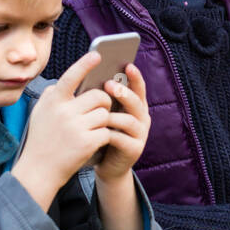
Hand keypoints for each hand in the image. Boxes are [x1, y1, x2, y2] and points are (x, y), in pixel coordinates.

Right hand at [14, 52, 112, 207]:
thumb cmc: (42, 139)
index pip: (71, 77)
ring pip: (105, 113)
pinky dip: (104, 136)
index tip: (98, 55)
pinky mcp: (87, 142)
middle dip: (103, 103)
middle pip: (99, 96)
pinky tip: (93, 142)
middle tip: (98, 111)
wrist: (39, 170)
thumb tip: (74, 79)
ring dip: (104, 120)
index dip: (85, 64)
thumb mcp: (41, 112)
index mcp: (53, 101)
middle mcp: (63, 111)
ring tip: (92, 129)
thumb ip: (55, 95)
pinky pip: (107, 131)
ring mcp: (75, 127)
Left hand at [93, 63, 150, 182]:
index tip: (128, 64)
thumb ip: (102, 99)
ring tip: (101, 112)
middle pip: (137, 102)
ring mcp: (140, 135)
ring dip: (114, 114)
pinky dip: (110, 134)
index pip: (138, 87)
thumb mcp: (103, 114)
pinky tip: (98, 131)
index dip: (135, 77)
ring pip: (130, 120)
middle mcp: (142, 118)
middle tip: (110, 84)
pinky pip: (123, 139)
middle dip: (124, 92)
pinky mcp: (134, 150)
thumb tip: (87, 76)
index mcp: (135, 106)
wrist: (106, 164)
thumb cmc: (101, 133)